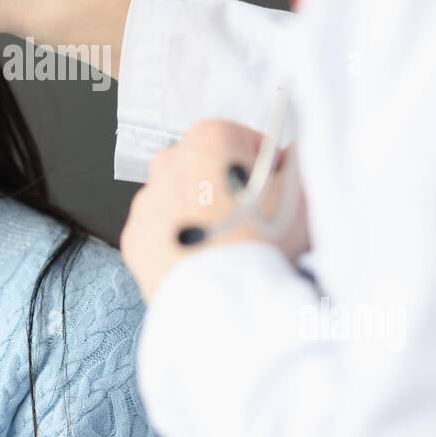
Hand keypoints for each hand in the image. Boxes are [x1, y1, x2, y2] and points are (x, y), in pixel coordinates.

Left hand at [120, 120, 309, 302]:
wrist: (224, 298)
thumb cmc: (263, 241)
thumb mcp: (300, 194)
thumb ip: (298, 162)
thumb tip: (294, 154)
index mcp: (210, 139)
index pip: (242, 139)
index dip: (264, 167)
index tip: (273, 191)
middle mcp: (170, 161)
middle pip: (206, 169)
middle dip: (227, 189)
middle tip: (251, 224)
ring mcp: (147, 201)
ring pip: (181, 201)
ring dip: (201, 216)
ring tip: (227, 248)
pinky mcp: (135, 238)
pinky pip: (161, 234)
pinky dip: (178, 243)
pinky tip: (202, 262)